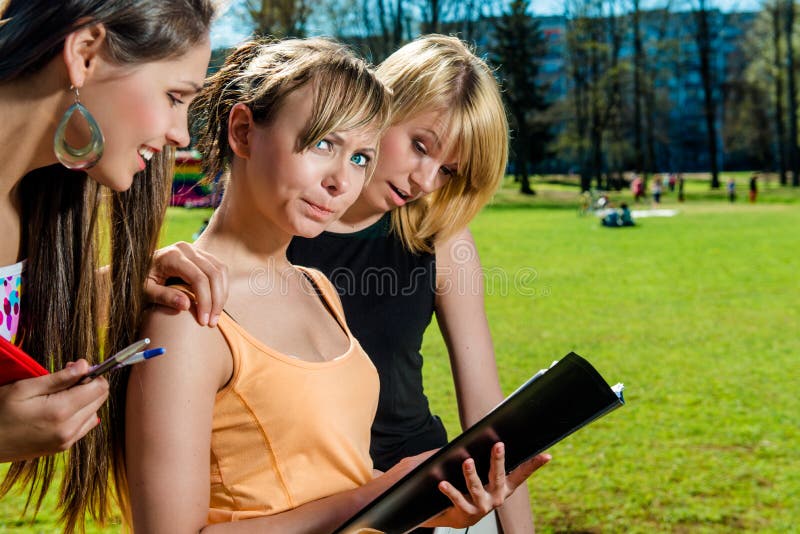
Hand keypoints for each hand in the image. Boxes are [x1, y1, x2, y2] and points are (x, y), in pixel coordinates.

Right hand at [0, 360, 107, 461]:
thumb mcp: (24, 388)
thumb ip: (59, 378)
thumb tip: (84, 365)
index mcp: (61, 411)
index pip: (99, 388)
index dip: (92, 374)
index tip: (76, 369)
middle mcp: (69, 429)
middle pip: (99, 399)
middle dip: (88, 385)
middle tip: (66, 378)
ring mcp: (66, 441)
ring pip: (94, 412)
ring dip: (84, 400)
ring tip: (60, 395)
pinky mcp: (62, 447)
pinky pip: (84, 426)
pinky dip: (79, 414)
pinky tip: (59, 409)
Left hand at [145, 242, 227, 326]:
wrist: (140, 266)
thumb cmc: (140, 280)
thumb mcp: (145, 291)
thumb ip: (164, 297)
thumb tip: (186, 306)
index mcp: (172, 256)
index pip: (198, 278)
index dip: (205, 301)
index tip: (203, 321)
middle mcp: (186, 249)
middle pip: (213, 274)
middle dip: (216, 300)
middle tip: (212, 322)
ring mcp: (196, 249)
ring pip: (220, 271)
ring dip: (222, 294)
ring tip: (216, 315)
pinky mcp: (202, 254)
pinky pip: (219, 269)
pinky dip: (221, 287)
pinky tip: (216, 302)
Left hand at [424, 443, 550, 528]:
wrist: (458, 516)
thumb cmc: (475, 490)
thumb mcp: (487, 477)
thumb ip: (490, 463)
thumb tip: (490, 440)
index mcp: (504, 488)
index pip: (521, 475)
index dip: (533, 465)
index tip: (546, 455)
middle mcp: (496, 498)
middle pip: (497, 477)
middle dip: (498, 461)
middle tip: (498, 445)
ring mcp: (482, 506)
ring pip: (476, 487)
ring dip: (471, 474)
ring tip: (467, 462)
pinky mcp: (466, 512)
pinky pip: (457, 499)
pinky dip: (450, 490)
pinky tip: (443, 483)